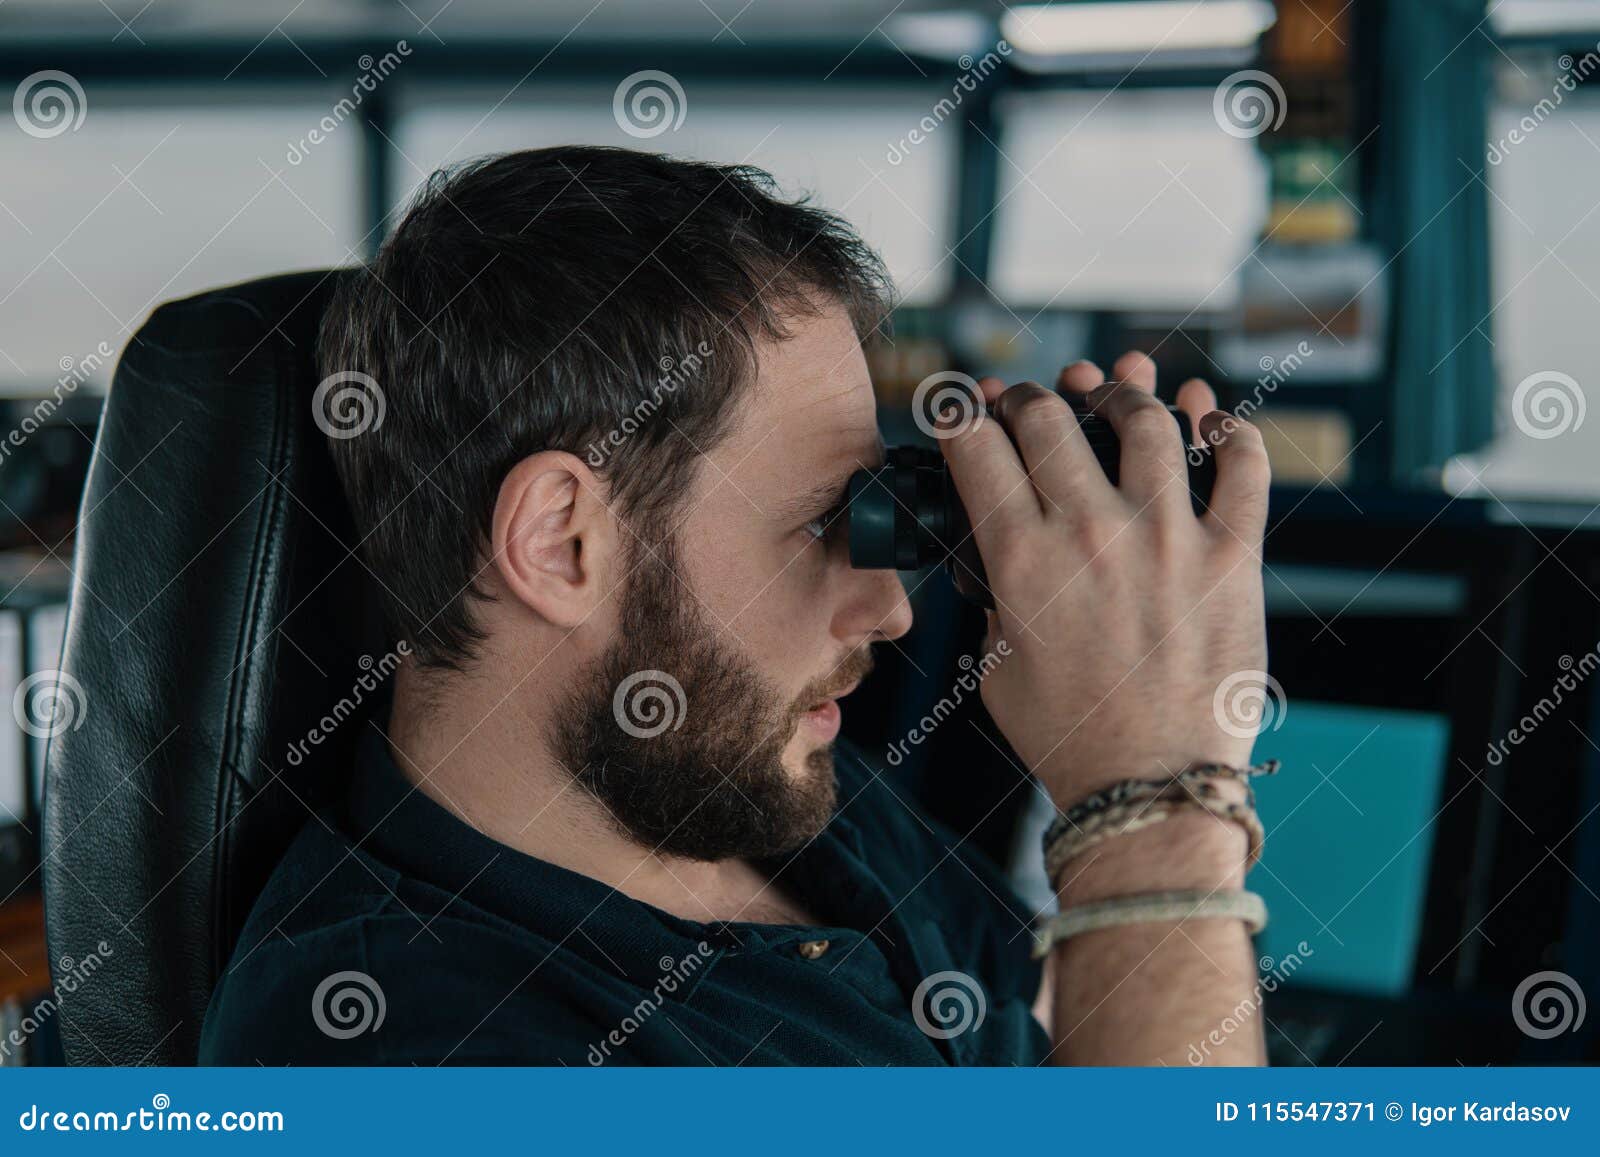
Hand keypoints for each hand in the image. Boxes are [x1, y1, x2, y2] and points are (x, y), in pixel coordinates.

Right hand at [939, 352, 1269, 806]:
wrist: (1150, 787)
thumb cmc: (1068, 737)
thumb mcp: (998, 667)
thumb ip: (997, 602)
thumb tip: (1004, 563)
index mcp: (1022, 561)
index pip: (977, 448)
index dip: (961, 414)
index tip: (963, 411)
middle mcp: (1091, 534)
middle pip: (1049, 419)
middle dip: (1028, 398)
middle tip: (1028, 403)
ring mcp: (1168, 538)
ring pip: (1144, 422)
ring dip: (1120, 396)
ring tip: (1113, 396)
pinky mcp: (1233, 557)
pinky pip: (1244, 467)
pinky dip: (1229, 432)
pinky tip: (1211, 422)